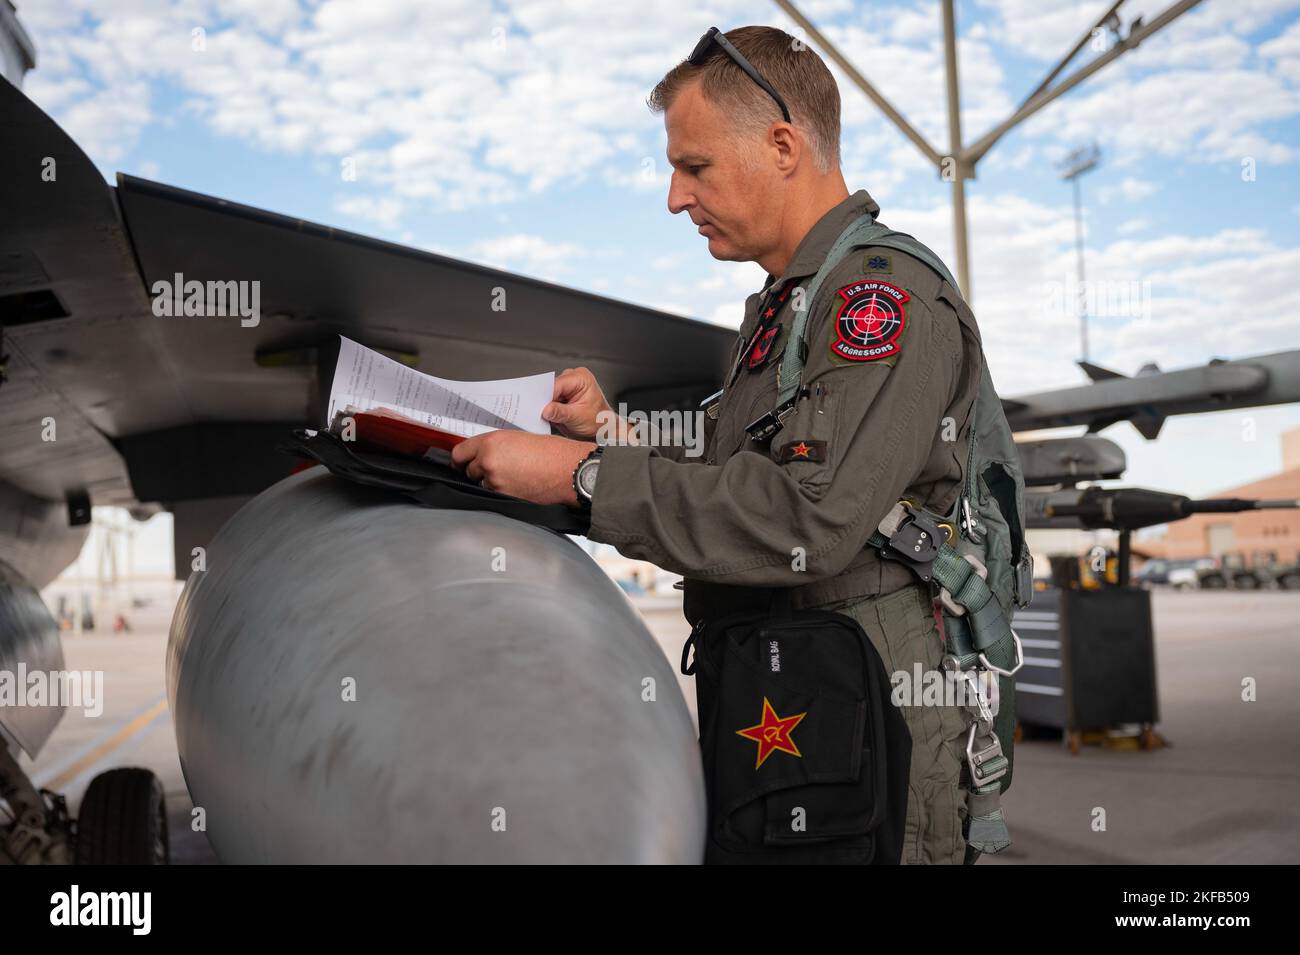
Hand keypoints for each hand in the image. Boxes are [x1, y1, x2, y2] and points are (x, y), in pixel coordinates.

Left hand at [451, 431, 595, 506]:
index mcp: (491, 443)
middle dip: (478, 470)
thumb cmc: (552, 453)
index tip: (462, 461)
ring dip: (490, 482)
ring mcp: (496, 483)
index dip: (461, 458)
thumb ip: (496, 445)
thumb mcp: (518, 437)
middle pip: (468, 470)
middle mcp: (489, 462)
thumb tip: (482, 453)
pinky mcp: (505, 498)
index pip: (459, 453)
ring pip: (482, 485)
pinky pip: (494, 495)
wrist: (569, 471)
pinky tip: (518, 484)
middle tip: (497, 467)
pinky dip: (502, 492)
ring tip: (513, 476)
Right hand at [543, 366, 613, 439]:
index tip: (541, 408)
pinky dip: (549, 409)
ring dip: (548, 406)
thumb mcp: (578, 417)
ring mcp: (567, 386)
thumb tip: (546, 410)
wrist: (603, 428)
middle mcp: (573, 378)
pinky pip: (549, 400)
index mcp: (581, 377)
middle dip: (547, 402)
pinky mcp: (562, 394)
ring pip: (547, 394)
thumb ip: (561, 413)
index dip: (547, 396)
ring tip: (557, 417)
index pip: (557, 384)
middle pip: (550, 388)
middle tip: (547, 415)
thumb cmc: (599, 420)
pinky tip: (555, 416)